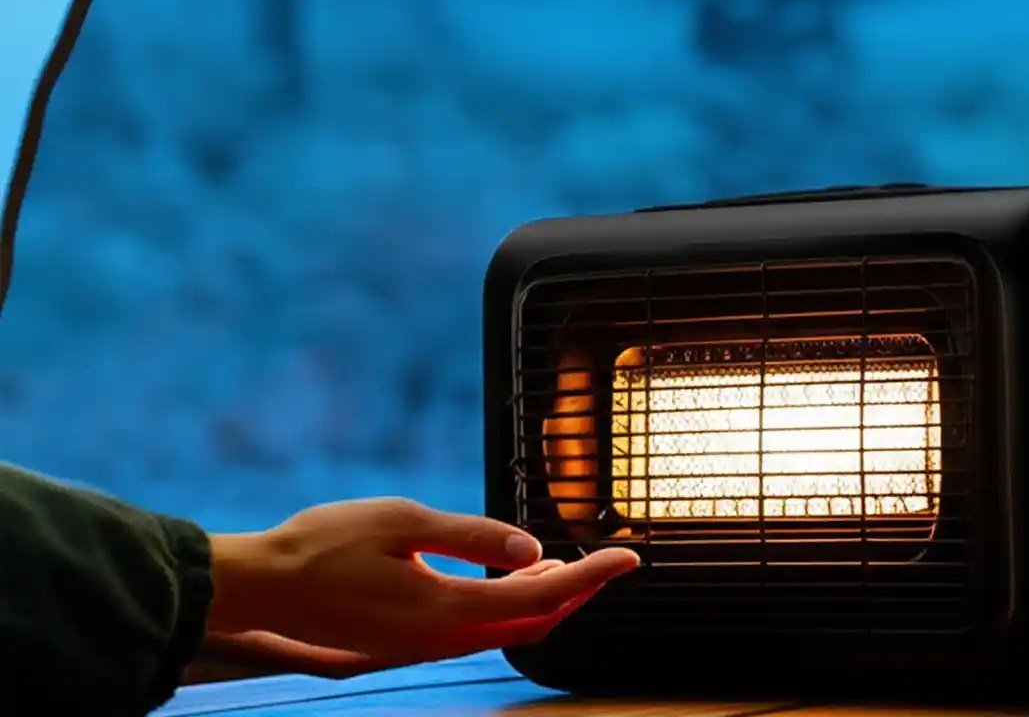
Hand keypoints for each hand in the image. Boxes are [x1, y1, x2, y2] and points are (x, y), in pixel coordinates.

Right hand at [202, 497, 638, 677]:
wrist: (262, 585)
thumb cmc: (323, 546)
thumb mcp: (402, 522)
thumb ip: (471, 537)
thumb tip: (533, 549)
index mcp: (445, 609)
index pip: (540, 595)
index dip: (590, 576)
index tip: (627, 556)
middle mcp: (441, 638)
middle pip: (533, 623)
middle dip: (580, 593)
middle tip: (612, 562)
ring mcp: (424, 645)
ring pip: (508, 632)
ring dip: (548, 603)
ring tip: (576, 568)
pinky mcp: (410, 640)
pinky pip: (479, 632)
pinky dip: (513, 609)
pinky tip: (516, 581)